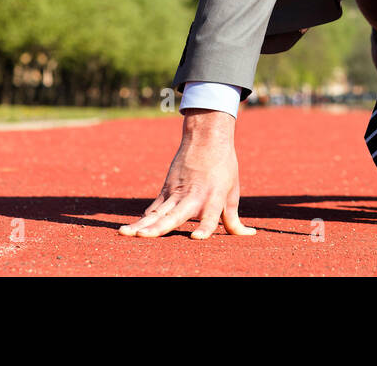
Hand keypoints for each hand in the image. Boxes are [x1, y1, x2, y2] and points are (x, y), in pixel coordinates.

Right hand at [117, 109, 256, 239]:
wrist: (206, 138)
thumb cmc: (224, 167)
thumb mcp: (232, 192)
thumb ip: (234, 219)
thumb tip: (250, 235)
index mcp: (214, 197)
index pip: (210, 217)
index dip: (204, 228)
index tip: (195, 238)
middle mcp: (193, 196)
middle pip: (174, 215)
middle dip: (159, 228)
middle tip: (144, 236)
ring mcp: (176, 193)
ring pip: (157, 212)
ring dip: (142, 224)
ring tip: (126, 233)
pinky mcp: (166, 189)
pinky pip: (153, 208)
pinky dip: (143, 219)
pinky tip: (130, 230)